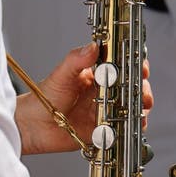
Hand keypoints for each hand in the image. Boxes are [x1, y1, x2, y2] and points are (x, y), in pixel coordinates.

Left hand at [16, 42, 153, 154]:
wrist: (33, 126)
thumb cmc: (44, 98)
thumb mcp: (61, 74)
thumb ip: (77, 60)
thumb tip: (93, 46)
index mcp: (96, 75)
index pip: (122, 67)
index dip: (135, 66)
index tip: (141, 68)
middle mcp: (103, 93)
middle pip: (132, 89)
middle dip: (142, 90)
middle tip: (142, 92)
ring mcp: (104, 112)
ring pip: (130, 108)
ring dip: (138, 109)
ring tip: (137, 109)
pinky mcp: (102, 130)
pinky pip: (122, 129)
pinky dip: (129, 128)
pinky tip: (129, 125)